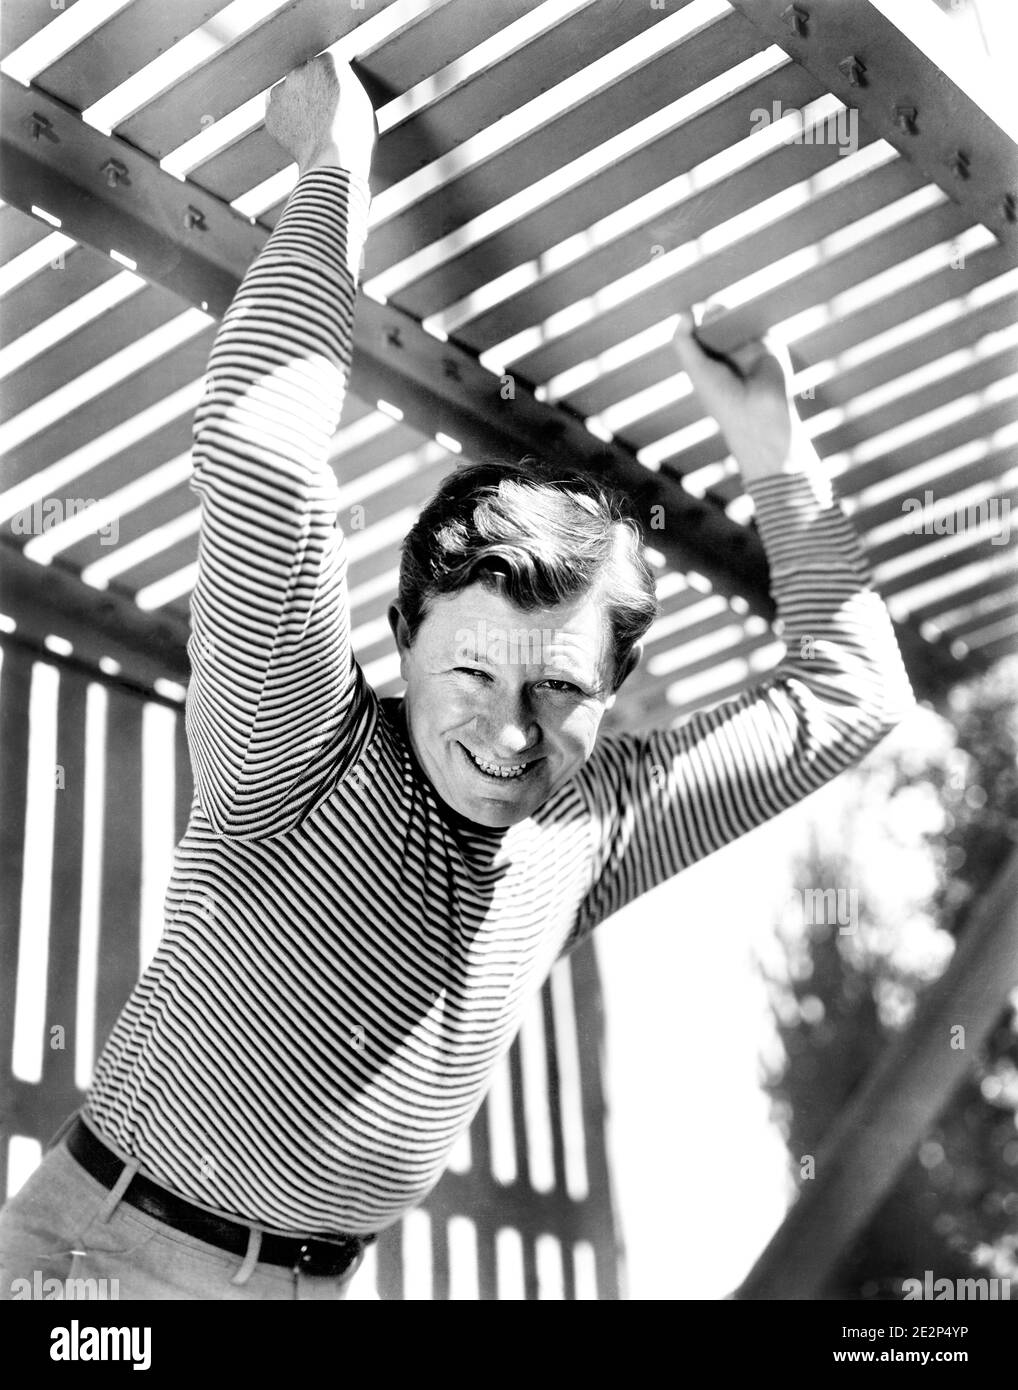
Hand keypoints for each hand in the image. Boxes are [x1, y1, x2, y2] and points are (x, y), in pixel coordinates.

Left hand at [265, 53, 376, 181]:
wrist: (334, 164)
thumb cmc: (355, 137)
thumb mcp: (360, 101)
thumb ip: (344, 81)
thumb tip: (336, 76)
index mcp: (328, 63)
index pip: (326, 64)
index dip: (330, 83)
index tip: (333, 97)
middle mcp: (301, 70)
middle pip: (303, 75)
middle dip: (310, 89)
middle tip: (321, 114)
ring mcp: (282, 90)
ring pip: (287, 92)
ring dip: (295, 103)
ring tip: (311, 128)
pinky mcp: (271, 112)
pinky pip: (277, 112)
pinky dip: (285, 120)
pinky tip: (300, 135)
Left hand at [670, 305, 815, 480]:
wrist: (758, 414)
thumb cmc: (722, 398)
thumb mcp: (695, 368)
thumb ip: (684, 341)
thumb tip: (685, 312)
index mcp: (707, 363)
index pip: (697, 334)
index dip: (692, 321)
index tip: (690, 312)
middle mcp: (727, 356)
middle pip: (716, 322)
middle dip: (711, 313)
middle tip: (710, 309)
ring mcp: (747, 349)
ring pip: (737, 319)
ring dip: (730, 312)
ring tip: (724, 313)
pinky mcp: (768, 344)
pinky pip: (759, 322)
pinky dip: (751, 314)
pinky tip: (743, 314)